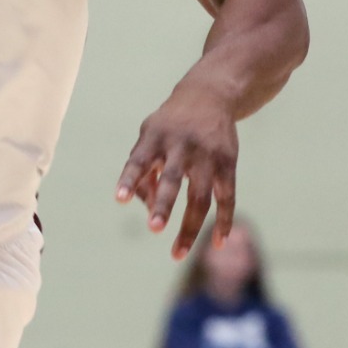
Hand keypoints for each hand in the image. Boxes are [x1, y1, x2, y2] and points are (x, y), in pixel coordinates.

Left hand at [115, 78, 238, 259]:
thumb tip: (150, 208)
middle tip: (154, 229)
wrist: (211, 94)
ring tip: (177, 253)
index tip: (118, 199)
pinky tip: (217, 244)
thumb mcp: (149, 135)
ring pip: (201, 196)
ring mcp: (207, 155)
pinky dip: (224, 221)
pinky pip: (227, 198)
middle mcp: (182, 145)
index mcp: (155, 137)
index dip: (129, 179)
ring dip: (190, 226)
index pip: (139, 160)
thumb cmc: (171, 123)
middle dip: (164, 205)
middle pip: (173, 179)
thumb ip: (143, 171)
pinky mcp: (228, 164)